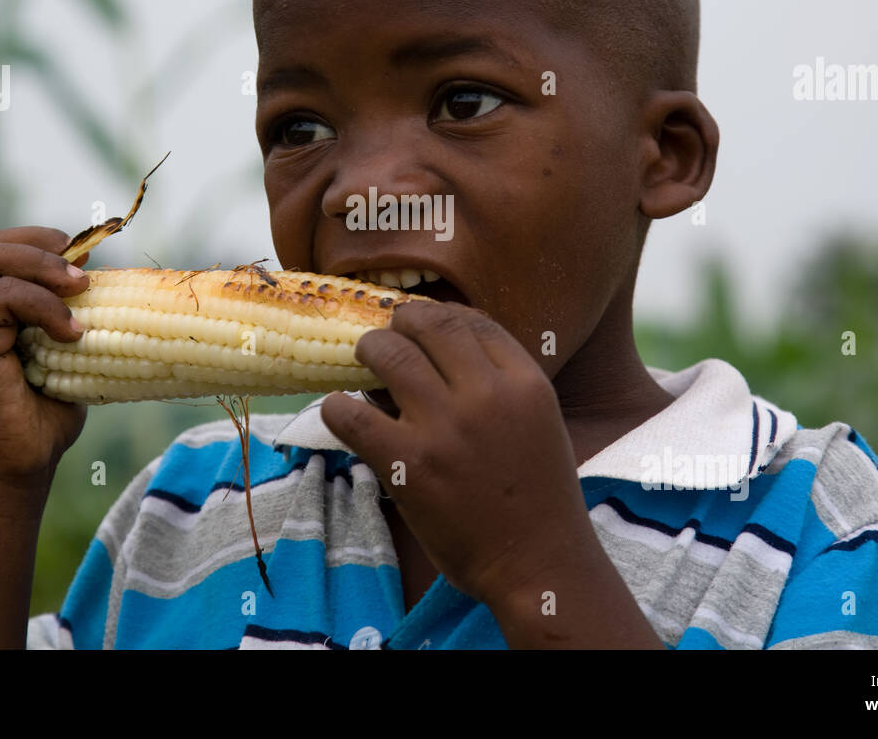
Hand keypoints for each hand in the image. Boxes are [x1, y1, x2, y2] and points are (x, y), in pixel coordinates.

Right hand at [0, 226, 90, 490]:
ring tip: (83, 292)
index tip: (84, 256)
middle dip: (43, 247)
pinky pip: (0, 297)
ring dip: (47, 270)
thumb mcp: (59, 351)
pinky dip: (43, 305)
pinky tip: (71, 332)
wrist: (15, 469)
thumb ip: (64, 313)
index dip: (40, 243)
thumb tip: (100, 276)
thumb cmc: (41, 417)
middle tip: (85, 273)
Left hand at [320, 301, 595, 607]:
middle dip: (401, 322)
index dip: (442, 314)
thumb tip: (446, 349)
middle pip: (430, 326)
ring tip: (363, 359)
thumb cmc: (540, 497)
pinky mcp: (408, 463)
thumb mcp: (539, 422)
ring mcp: (444, 427)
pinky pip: (352, 415)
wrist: (539, 562)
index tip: (423, 323)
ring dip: (369, 349)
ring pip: (389, 355)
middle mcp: (486, 395)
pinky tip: (338, 408)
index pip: (473, 322)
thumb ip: (502, 384)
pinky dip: (337, 405)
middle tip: (388, 335)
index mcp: (525, 382)